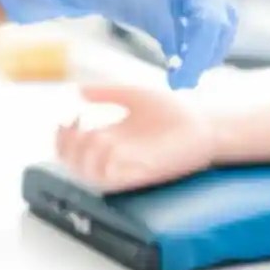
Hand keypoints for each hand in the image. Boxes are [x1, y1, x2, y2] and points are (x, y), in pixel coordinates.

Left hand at [0, 0, 236, 87]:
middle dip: (206, 54)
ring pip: (216, 26)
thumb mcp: (139, 9)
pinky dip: (193, 48)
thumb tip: (185, 63)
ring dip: (204, 53)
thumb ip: (167, 33)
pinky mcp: (179, 3)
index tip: (179, 83)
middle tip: (182, 82)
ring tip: (182, 75)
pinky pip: (199, 29)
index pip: (210, 21)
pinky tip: (176, 65)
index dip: (199, 55)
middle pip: (221, 23)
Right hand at [56, 85, 213, 190]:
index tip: (72, 116)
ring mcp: (125, 167)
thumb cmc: (174, 112)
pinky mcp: (140, 174)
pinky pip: (111, 179)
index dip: (63, 136)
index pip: (73, 148)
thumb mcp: (134, 95)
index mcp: (109, 138)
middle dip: (67, 145)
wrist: (205, 125)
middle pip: (73, 164)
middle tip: (78, 125)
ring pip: (87, 175)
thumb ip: (108, 92)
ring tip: (93, 134)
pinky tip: (108, 143)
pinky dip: (102, 164)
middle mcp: (113, 156)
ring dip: (82, 155)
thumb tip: (78, 90)